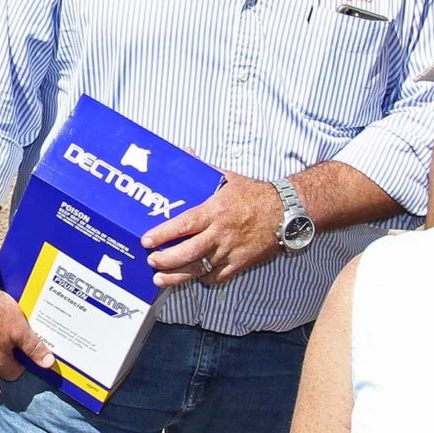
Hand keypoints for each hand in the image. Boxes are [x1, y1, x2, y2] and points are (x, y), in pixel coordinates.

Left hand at [145, 173, 284, 288]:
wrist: (286, 212)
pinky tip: (192, 276)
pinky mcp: (241, 264)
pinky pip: (218, 276)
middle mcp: (221, 233)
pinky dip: (203, 278)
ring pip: (199, 268)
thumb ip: (205, 169)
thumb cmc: (255, 194)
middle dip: (166, 260)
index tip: (146, 240)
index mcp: (215, 211)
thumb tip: (186, 153)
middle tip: (151, 261)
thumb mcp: (228, 178)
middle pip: (188, 252)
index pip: (184, 225)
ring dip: (177, 276)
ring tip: (160, 279)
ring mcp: (231, 251)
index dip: (163, 234)